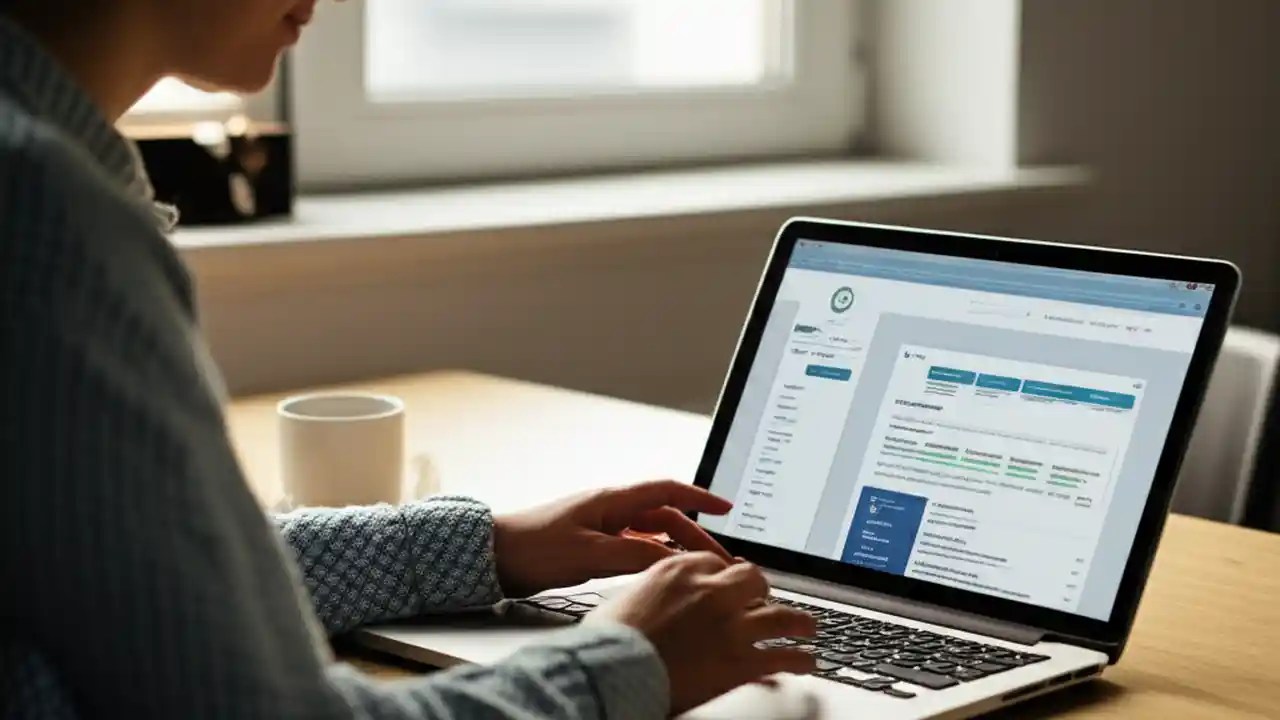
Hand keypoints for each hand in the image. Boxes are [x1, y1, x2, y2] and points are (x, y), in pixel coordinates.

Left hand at [492, 480, 732, 597]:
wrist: (491, 556)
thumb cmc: (533, 547)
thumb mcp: (589, 554)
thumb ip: (631, 557)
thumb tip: (671, 561)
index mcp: (611, 501)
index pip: (666, 492)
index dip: (700, 498)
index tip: (726, 507)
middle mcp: (609, 511)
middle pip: (663, 517)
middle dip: (694, 535)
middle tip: (717, 559)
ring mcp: (599, 528)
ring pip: (649, 535)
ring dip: (674, 548)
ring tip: (697, 569)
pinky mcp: (589, 547)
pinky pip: (632, 549)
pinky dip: (652, 558)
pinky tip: (660, 573)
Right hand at [587, 552, 816, 713]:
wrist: (613, 672)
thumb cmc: (609, 640)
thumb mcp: (625, 598)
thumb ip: (651, 591)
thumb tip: (654, 597)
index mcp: (681, 570)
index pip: (716, 562)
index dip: (726, 575)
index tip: (730, 583)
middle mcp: (713, 592)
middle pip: (754, 580)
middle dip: (762, 591)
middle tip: (766, 601)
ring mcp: (732, 627)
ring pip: (781, 616)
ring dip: (799, 622)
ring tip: (808, 627)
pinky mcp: (742, 662)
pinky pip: (783, 658)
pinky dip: (799, 660)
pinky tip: (806, 662)